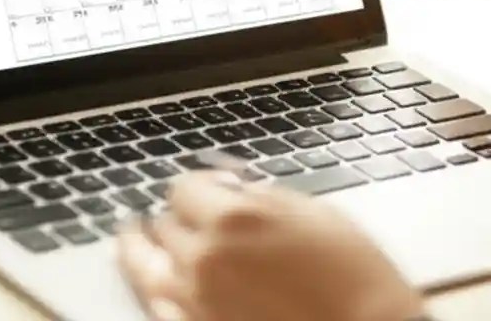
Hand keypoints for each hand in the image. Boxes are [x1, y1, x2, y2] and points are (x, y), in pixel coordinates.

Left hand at [118, 173, 424, 320]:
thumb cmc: (355, 279)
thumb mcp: (315, 214)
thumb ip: (263, 197)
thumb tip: (233, 186)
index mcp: (233, 218)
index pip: (182, 187)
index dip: (197, 186)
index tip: (207, 189)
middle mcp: (204, 259)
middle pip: (164, 224)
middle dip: (180, 218)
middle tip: (190, 217)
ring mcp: (194, 302)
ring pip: (146, 265)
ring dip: (147, 248)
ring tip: (134, 236)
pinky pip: (157, 305)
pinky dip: (156, 288)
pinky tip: (154, 280)